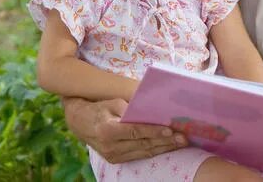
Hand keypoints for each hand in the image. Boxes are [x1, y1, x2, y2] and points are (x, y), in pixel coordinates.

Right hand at [62, 97, 186, 162]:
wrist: (79, 122)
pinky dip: (155, 151)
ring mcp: (113, 156)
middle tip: (183, 137)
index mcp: (107, 130)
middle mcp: (110, 147)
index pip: (135, 132)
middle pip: (143, 144)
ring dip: (164, 148)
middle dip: (165, 141)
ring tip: (181, 143)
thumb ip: (130, 108)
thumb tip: (152, 110)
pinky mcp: (115, 160)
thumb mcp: (112, 102)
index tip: (170, 129)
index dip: (154, 131)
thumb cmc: (99, 107)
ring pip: (143, 152)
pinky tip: (167, 147)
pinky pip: (139, 156)